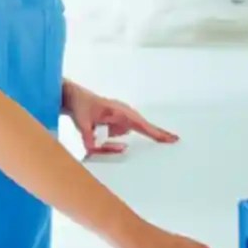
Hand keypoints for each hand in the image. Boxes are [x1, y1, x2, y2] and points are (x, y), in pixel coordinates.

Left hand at [62, 82, 177, 155]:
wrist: (73, 96)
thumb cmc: (80, 105)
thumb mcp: (81, 123)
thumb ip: (89, 139)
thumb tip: (96, 151)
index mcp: (119, 111)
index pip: (142, 125)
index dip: (157, 133)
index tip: (172, 139)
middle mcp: (123, 113)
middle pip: (142, 128)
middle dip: (154, 134)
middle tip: (174, 140)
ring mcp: (121, 117)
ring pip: (123, 134)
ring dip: (114, 138)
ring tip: (95, 127)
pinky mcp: (116, 121)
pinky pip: (118, 134)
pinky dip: (110, 137)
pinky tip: (96, 127)